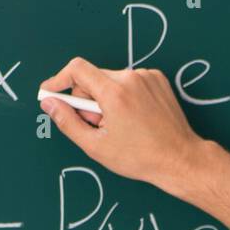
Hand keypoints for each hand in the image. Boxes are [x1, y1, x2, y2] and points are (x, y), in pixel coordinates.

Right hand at [38, 56, 204, 191]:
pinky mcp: (158, 79)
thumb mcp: (97, 146)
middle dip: (88, 100)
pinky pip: (130, 82)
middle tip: (98, 125)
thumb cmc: (142, 158)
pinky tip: (135, 117)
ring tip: (121, 125)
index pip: (76, 69)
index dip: (59, 80)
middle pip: (94, 78)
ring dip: (107, 99)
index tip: (51, 92)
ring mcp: (147, 77)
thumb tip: (49, 103)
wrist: (181, 160)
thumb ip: (67, 122)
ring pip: (111, 81)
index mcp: (115, 93)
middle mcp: (131, 78)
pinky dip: (125, 96)